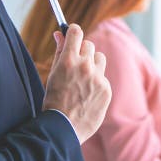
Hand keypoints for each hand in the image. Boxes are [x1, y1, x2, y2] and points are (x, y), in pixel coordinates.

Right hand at [42, 24, 111, 143]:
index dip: (73, 32)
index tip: (72, 34)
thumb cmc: (54, 100)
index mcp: (68, 60)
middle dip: (82, 50)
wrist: (63, 128)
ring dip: (92, 63)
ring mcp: (98, 78)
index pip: (76, 32)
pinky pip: (103, 77)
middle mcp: (85, 66)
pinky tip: (87, 94)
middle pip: (89, 44)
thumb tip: (60, 34)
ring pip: (99, 58)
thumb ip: (59, 52)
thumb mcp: (53, 74)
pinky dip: (97, 81)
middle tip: (75, 62)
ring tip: (83, 79)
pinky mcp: (107, 89)